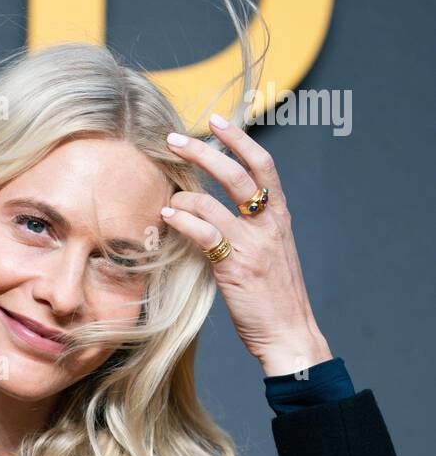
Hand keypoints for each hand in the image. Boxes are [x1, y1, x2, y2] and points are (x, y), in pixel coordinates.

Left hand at [160, 114, 332, 376]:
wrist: (289, 334)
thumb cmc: (274, 299)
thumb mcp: (269, 256)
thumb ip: (249, 232)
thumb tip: (216, 216)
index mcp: (279, 217)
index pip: (262, 165)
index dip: (239, 140)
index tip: (216, 121)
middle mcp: (268, 225)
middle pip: (237, 173)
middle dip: (203, 151)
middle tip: (174, 140)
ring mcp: (252, 244)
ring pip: (214, 202)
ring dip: (184, 194)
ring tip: (167, 197)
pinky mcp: (235, 266)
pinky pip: (204, 233)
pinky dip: (183, 221)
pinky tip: (167, 218)